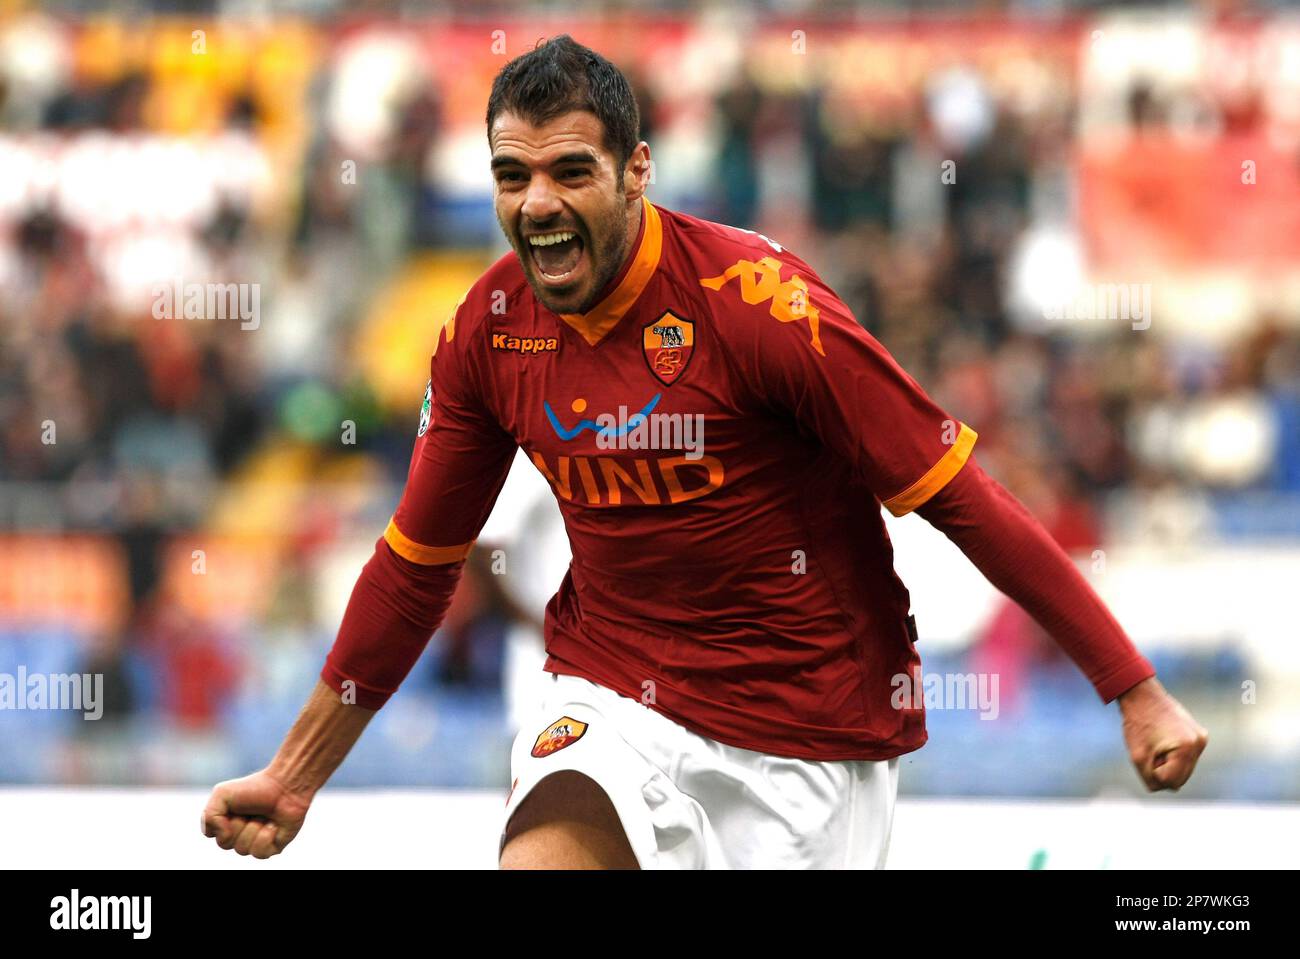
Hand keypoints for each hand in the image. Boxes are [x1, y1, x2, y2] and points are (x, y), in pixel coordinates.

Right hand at [201, 769, 312, 858]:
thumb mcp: (222, 794)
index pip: (213, 835)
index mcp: (224, 824)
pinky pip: (260, 853)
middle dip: (239, 823)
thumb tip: (224, 837)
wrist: (285, 785)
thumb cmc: (254, 788)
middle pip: (226, 844)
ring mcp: (253, 843)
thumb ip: (210, 817)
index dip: (223, 820)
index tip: (235, 806)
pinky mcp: (271, 848)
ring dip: (254, 828)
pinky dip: (266, 836)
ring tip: (264, 816)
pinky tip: (273, 825)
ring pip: (242, 849)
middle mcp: (237, 836)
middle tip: (252, 810)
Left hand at [1118, 677, 1208, 791]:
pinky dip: (1173, 754)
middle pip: (1180, 778)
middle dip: (1163, 769)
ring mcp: (1201, 739)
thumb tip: (1169, 788)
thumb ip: (1151, 779)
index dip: (1153, 771)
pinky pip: (1186, 757)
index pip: (1171, 782)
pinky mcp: (1199, 735)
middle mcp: (1199, 744)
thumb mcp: (1138, 757)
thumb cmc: (1137, 724)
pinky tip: (1163, 739)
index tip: (1147, 752)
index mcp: (1186, 749)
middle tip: (1151, 748)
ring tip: (1157, 743)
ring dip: (1168, 763)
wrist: (1142, 695)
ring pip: (1184, 769)